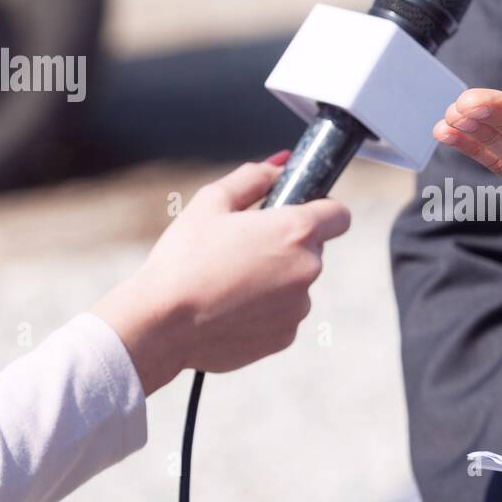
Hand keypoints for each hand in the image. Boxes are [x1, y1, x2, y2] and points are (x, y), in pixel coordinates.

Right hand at [93, 156, 350, 393]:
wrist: (162, 324)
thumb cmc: (183, 259)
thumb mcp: (212, 201)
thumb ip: (253, 178)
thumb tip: (280, 166)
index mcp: (296, 230)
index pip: (339, 215)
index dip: (321, 210)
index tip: (299, 213)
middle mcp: (308, 269)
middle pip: (313, 249)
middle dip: (287, 245)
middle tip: (244, 248)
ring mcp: (299, 306)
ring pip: (297, 283)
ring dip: (276, 279)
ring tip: (230, 281)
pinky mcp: (286, 336)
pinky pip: (283, 314)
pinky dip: (265, 310)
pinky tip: (230, 307)